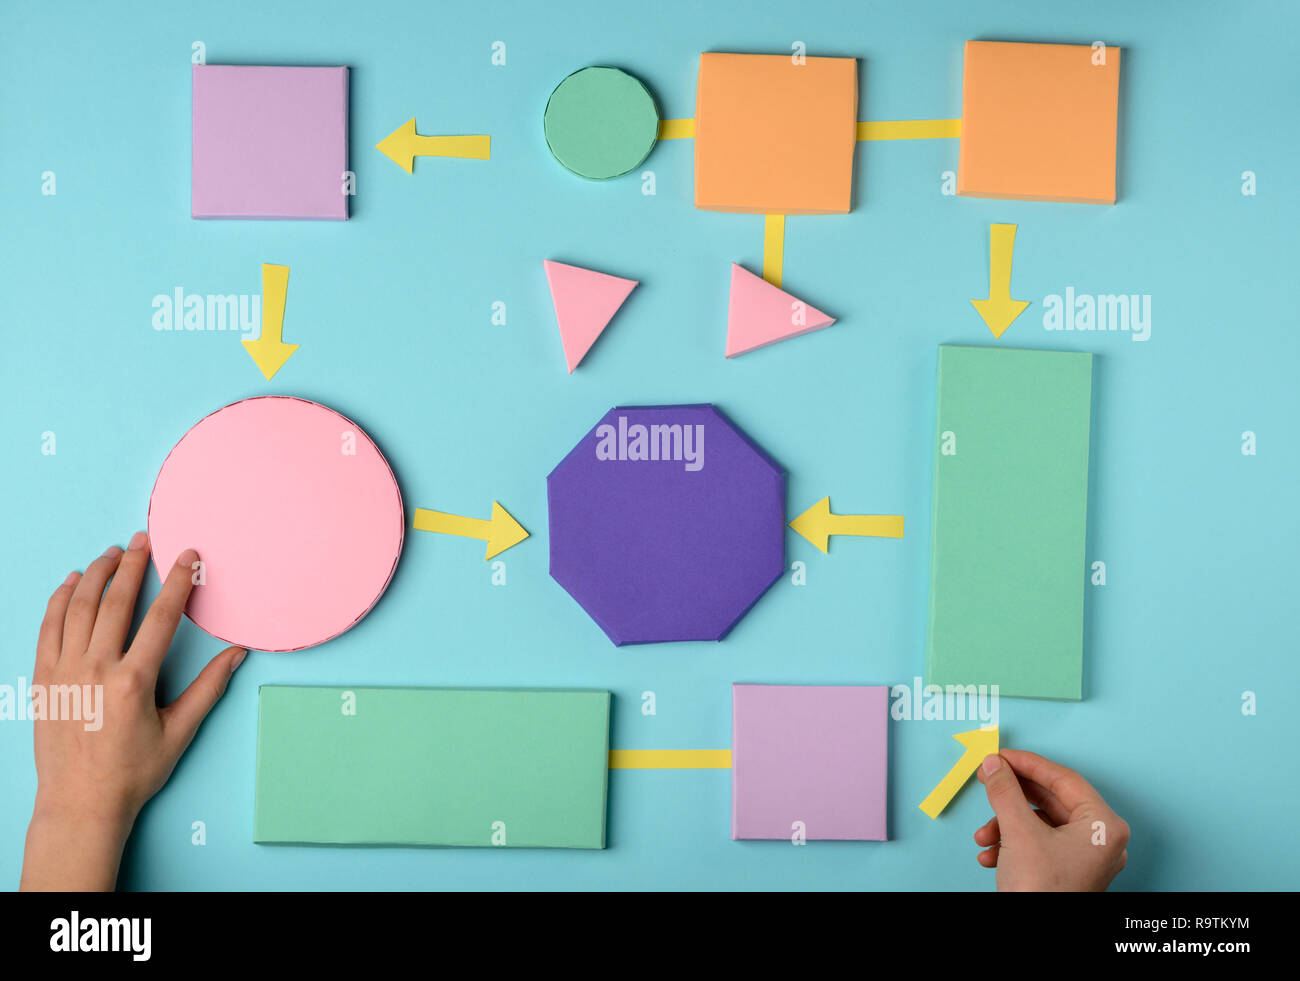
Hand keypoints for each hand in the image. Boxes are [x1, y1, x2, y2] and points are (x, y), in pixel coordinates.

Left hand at [20, 532, 245, 890]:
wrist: (80, 803)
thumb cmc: (132, 772)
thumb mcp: (180, 731)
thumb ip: (209, 688)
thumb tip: (237, 654)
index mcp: (134, 682)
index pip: (160, 618)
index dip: (177, 582)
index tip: (186, 557)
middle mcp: (96, 670)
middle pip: (115, 603)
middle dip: (132, 565)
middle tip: (143, 539)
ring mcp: (64, 673)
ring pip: (77, 609)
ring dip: (96, 575)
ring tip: (111, 553)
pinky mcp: (43, 680)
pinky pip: (47, 628)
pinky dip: (58, 601)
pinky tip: (71, 583)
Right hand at [973, 748, 1128, 890]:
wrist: (1038, 942)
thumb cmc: (1043, 892)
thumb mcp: (1018, 831)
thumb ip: (1005, 791)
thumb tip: (994, 764)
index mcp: (1103, 825)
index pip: (1064, 778)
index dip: (1027, 764)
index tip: (1001, 756)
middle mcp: (1101, 840)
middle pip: (1051, 801)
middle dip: (1012, 798)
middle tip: (988, 781)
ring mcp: (1086, 858)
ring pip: (1040, 824)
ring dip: (1006, 826)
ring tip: (985, 837)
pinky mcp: (1070, 873)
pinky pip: (1040, 844)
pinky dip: (1013, 845)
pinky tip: (991, 855)